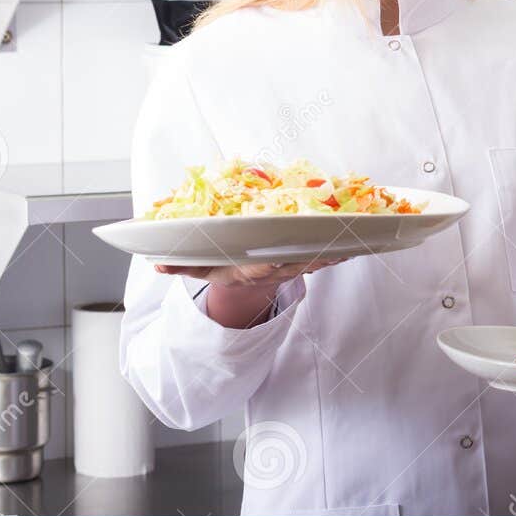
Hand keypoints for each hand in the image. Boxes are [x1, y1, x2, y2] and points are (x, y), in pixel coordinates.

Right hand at [154, 256, 347, 327]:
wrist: (245, 277)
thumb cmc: (223, 265)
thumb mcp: (199, 268)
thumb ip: (180, 265)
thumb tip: (157, 264)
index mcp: (250, 269)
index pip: (264, 267)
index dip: (274, 263)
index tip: (282, 257)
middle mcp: (275, 269)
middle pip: (297, 262)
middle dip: (315, 255)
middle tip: (331, 242)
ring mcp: (293, 265)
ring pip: (317, 259)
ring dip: (335, 251)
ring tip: (353, 239)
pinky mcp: (307, 260)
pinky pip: (327, 255)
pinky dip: (342, 248)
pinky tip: (359, 239)